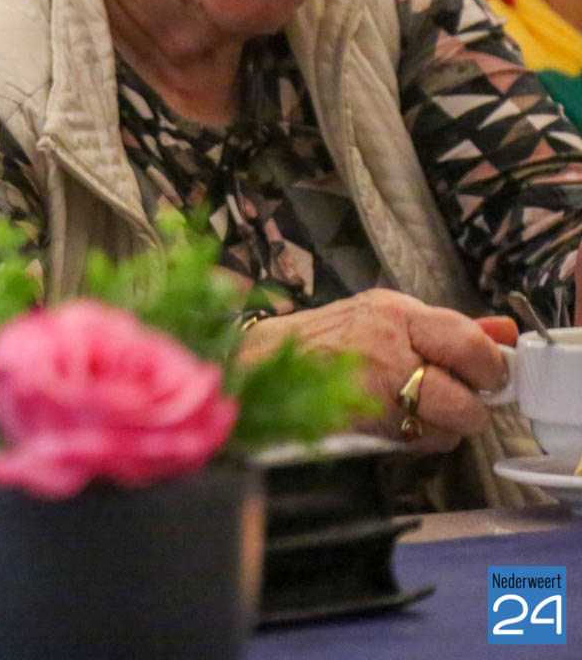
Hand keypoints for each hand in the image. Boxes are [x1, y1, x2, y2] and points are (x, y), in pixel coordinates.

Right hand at [240, 288, 508, 453]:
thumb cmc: (322, 342)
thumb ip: (448, 327)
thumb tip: (504, 331)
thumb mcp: (383, 317)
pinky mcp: (361, 425)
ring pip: (446, 427)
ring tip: (413, 413)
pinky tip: (392, 424)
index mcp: (395, 314)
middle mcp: (387, 348)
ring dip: (439, 428)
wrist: (256, 367)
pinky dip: (414, 442)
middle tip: (455, 402)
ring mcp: (373, 390)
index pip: (469, 342)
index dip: (488, 368)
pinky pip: (416, 444)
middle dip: (469, 406)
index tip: (487, 377)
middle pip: (466, 394)